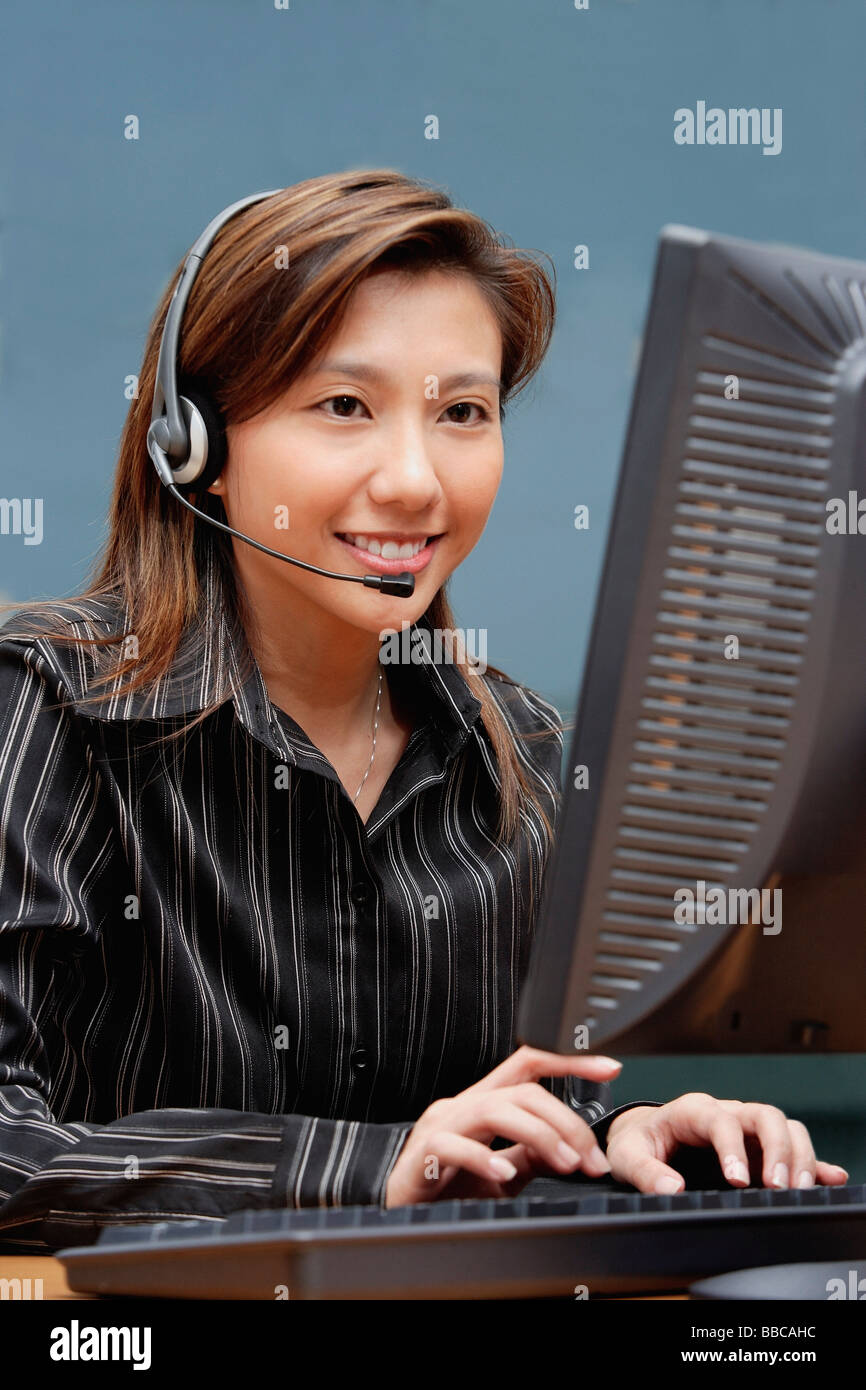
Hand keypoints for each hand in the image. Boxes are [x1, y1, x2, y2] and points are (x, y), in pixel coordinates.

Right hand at [385, 1045, 621, 1207]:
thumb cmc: (448, 1187)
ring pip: (497, 1109)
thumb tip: (572, 1147)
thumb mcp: (502, 1170)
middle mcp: (464, 1104)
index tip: (609, 1067)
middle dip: (567, 1122)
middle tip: (591, 1159)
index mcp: (484, 1101)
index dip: (569, 1061)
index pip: (530, 1064)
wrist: (399, 1210)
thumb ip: (531, 1154)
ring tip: (566, 1164)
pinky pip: (456, 1146)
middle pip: (524, 1092)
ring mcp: (442, 1124)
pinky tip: (503, 1175)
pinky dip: (484, 1159)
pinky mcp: (424, 1152)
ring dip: (541, 1136)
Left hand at [604, 1093, 849, 1194]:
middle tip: (777, 1186)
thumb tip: (671, 1187)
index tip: (737, 1179)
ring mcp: (746, 1130)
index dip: (732, 1147)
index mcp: (692, 1110)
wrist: (645, 1139)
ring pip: (785, 1127)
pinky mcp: (759, 1149)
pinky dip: (814, 1162)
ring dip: (797, 1157)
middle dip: (777, 1149)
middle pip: (765, 1115)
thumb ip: (645, 1171)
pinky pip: (793, 1146)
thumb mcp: (627, 1155)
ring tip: (797, 1189)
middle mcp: (726, 1113)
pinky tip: (829, 1177)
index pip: (720, 1120)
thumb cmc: (638, 1143)